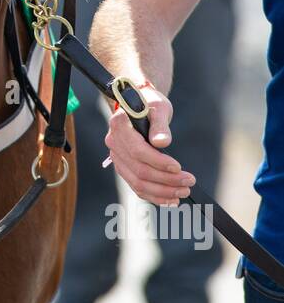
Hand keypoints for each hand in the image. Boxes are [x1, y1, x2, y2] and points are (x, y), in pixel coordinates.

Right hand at [104, 84, 195, 205]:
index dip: (158, 162)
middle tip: (189, 182)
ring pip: (137, 182)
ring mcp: (117, 158)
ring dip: (162, 191)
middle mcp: (114, 143)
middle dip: (166, 180)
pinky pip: (137, 187)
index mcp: (119, 126)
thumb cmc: (150, 103)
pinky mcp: (124, 167)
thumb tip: (162, 142)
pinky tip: (170, 199)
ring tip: (183, 192)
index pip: (138, 151)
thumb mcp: (158, 107)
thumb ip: (160, 125)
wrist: (140, 106)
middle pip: (139, 170)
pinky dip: (154, 196)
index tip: (178, 166)